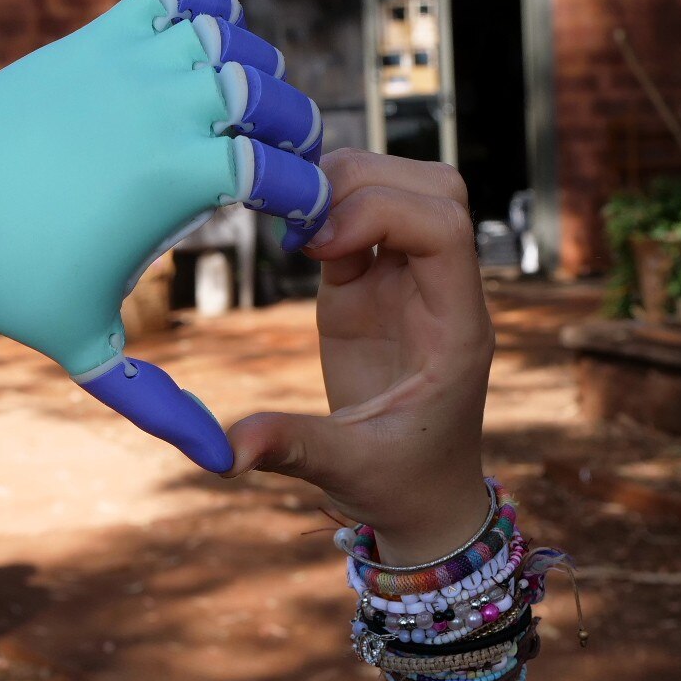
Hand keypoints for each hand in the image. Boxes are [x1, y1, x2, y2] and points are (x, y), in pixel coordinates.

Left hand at [0, 0, 329, 471]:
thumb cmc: (8, 281)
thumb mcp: (89, 347)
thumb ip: (159, 405)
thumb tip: (221, 466)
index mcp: (177, 179)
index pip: (286, 168)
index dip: (309, 193)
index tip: (301, 218)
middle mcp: (161, 110)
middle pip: (271, 93)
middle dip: (293, 128)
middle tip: (284, 161)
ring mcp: (124, 66)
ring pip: (230, 40)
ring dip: (254, 69)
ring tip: (246, 111)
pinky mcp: (90, 39)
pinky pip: (169, 0)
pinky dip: (203, 12)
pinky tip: (204, 49)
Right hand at [227, 150, 495, 564]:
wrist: (419, 499)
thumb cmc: (402, 486)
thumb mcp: (349, 469)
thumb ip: (292, 447)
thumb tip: (224, 449)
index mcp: (456, 326)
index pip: (444, 228)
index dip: (383, 212)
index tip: (319, 246)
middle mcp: (439, 291)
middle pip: (432, 189)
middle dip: (365, 181)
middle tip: (298, 219)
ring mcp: (406, 283)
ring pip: (399, 189)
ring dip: (343, 186)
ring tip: (288, 225)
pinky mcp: (369, 287)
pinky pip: (357, 221)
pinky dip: (322, 211)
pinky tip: (287, 239)